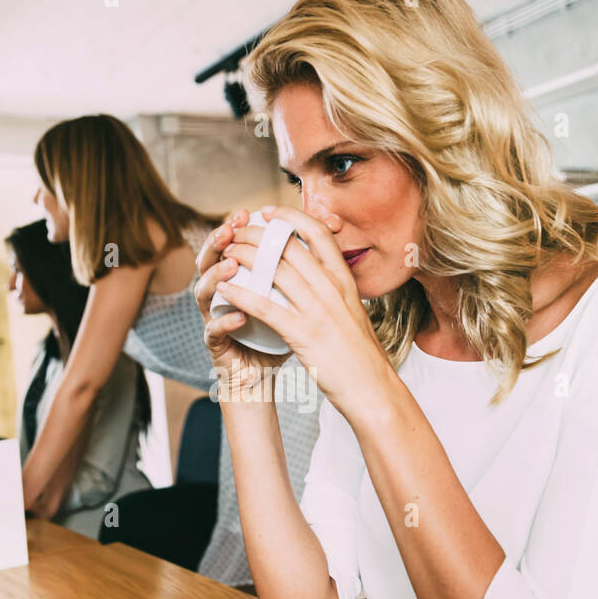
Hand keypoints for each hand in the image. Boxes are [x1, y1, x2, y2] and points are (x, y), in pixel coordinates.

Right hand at [194, 207, 292, 399]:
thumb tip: (334, 222)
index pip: (233, 243)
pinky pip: (213, 330)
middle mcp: (221, 292)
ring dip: (216, 275)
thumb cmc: (283, 331)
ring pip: (203, 290)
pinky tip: (238, 316)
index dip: (239, 225)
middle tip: (231, 229)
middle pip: (210, 259)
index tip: (254, 211)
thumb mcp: (299, 293)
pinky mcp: (216, 344)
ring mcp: (213, 317)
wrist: (267, 376)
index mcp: (239, 276)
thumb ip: (310, 260)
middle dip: (218, 241)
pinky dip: (225, 321)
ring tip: (231, 266)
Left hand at [210, 205, 394, 418]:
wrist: (371, 386)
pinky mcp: (304, 334)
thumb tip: (319, 272)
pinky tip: (225, 291)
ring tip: (225, 255)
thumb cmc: (360, 353)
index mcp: (344, 280)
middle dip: (257, 234)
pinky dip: (242, 295)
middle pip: (289, 247)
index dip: (290, 218)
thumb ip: (336, 289)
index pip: (318, 234)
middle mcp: (332, 289)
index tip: (268, 212)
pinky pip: (265, 307)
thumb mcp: (353, 310)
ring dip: (245, 258)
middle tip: (236, 232)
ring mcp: (318, 310)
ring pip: (275, 271)